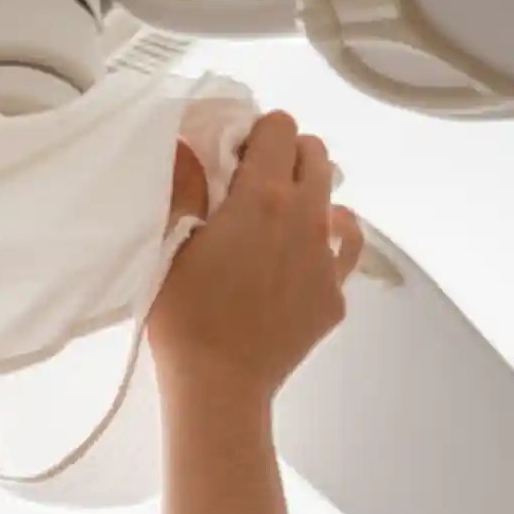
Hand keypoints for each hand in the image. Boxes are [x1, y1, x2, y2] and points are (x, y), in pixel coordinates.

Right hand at [150, 112, 363, 402]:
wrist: (220, 386)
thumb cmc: (184, 315)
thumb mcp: (167, 243)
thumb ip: (185, 187)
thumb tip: (189, 146)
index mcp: (262, 197)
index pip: (280, 127)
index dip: (255, 132)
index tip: (232, 156)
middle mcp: (306, 218)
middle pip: (315, 153)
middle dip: (286, 155)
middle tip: (252, 181)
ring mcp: (327, 258)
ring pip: (334, 199)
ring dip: (307, 195)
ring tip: (275, 221)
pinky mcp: (336, 295)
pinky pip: (345, 249)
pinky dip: (330, 239)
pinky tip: (308, 250)